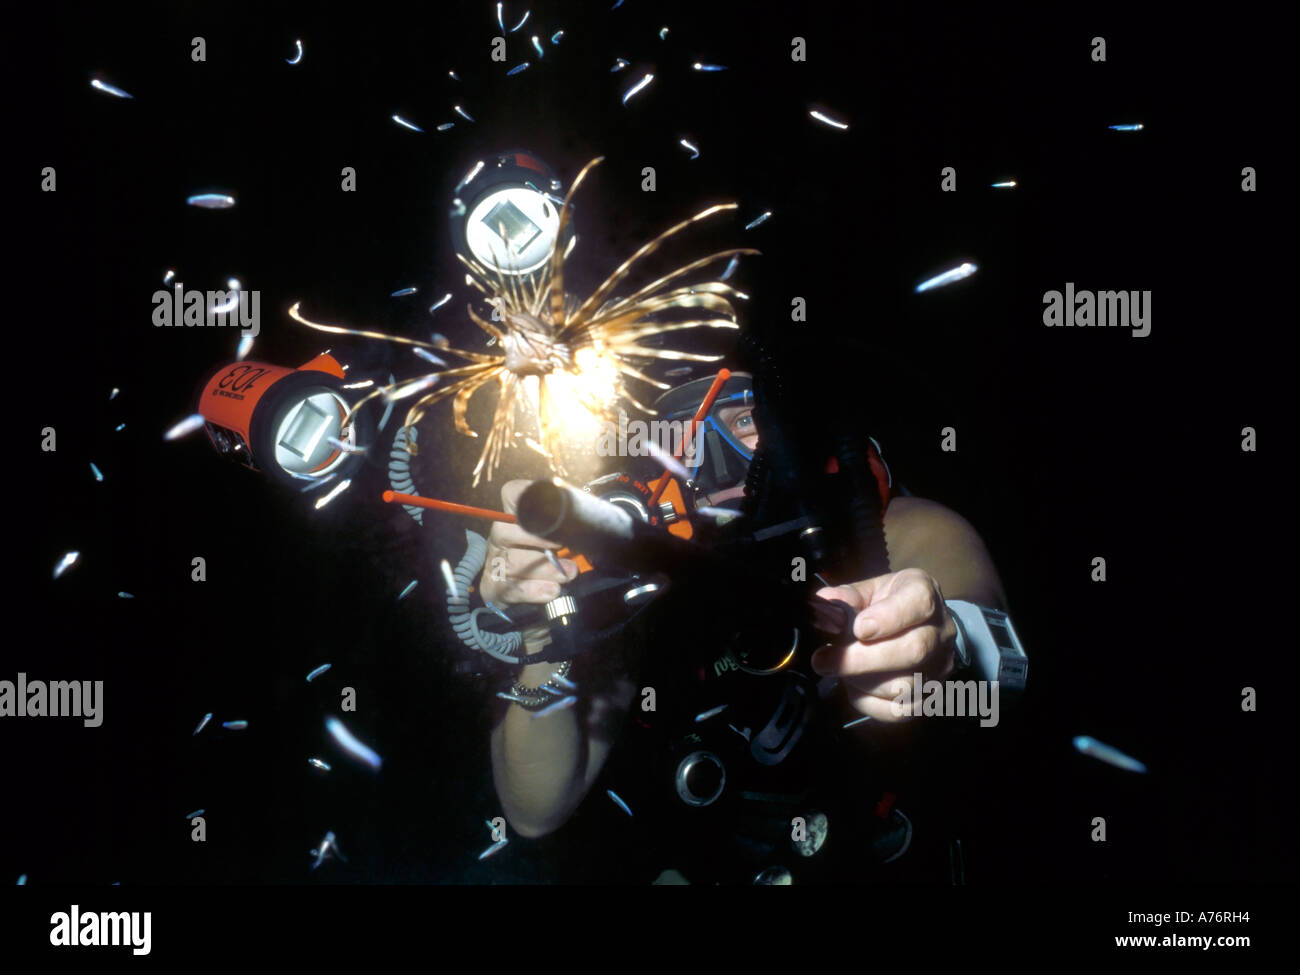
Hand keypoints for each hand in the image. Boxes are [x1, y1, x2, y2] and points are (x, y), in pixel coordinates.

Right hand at [479, 480, 579, 608]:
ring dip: (544, 569)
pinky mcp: (494, 588)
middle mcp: (499, 537)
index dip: (524, 495)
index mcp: (513, 517)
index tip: (548, 509)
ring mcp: (494, 562)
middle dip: (537, 540)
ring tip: (568, 573)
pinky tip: (552, 589)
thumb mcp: (551, 534)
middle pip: (504, 532)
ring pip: (512, 563)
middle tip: (561, 547)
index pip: (511, 493)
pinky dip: (534, 590)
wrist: (519, 588)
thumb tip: (584, 516)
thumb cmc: (541, 553)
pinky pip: (512, 589)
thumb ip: (562, 522)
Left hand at [811, 568, 958, 720]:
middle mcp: (940, 631)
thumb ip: (847, 597)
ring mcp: (939, 666)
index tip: (857, 628)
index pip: (919, 603)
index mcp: (924, 594)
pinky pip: (899, 711)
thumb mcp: (870, 589)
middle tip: (825, 660)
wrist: (920, 625)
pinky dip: (869, 703)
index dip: (887, 618)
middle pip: (913, 650)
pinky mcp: (929, 696)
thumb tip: (824, 604)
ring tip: (842, 670)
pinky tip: (855, 687)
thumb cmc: (889, 604)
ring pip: (904, 686)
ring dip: (862, 682)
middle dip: (863, 659)